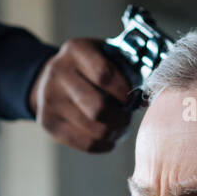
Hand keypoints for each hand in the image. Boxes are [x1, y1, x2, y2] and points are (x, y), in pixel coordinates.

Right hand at [29, 38, 133, 152]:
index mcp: (76, 50)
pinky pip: (86, 144)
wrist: (49, 79)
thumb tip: (147, 98)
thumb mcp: (103, 55)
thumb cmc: (88, 69)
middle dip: (121, 117)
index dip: (124, 92)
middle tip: (127, 117)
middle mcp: (59, 73)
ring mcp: (50, 100)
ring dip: (115, 133)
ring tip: (119, 127)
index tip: (132, 98)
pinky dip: (104, 144)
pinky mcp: (49, 124)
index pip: (105, 75)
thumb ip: (125, 69)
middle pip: (99, 107)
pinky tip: (108, 137)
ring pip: (95, 130)